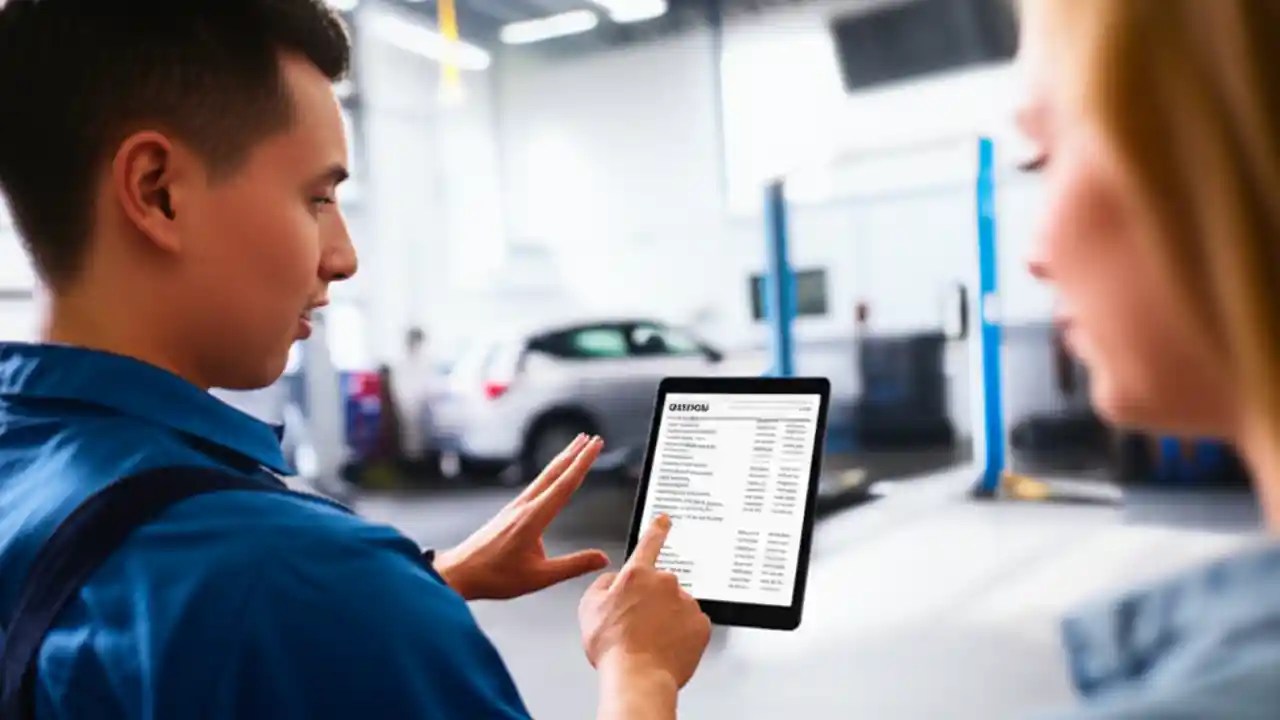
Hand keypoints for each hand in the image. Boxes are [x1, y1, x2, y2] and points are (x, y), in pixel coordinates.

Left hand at [435, 435, 609, 600]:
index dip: (583, 463)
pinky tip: (550, 477)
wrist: (459, 572)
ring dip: (561, 460)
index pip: (565, 484)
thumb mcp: (539, 578)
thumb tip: (603, 558)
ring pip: (543, 477)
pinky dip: (549, 474)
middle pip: (553, 472)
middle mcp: (524, 506)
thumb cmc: (496, 577)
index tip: (595, 445)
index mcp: (533, 518)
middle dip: (574, 453)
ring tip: (575, 448)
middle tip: (591, 438)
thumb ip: (573, 566)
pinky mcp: (509, 512)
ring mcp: (515, 506)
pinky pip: (534, 485)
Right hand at [579, 515, 711, 690]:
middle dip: (652, 601)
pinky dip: (681, 634)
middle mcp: (665, 583)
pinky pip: (691, 625)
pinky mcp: (701, 624)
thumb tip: (612, 581)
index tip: (665, 519)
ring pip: (676, 606)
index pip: (649, 543)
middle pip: (660, 586)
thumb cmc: (613, 647)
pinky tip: (666, 646)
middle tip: (637, 625)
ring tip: (650, 641)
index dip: (657, 528)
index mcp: (637, 575)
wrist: (638, 677)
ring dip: (667, 618)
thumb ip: (602, 585)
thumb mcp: (588, 608)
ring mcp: (686, 602)